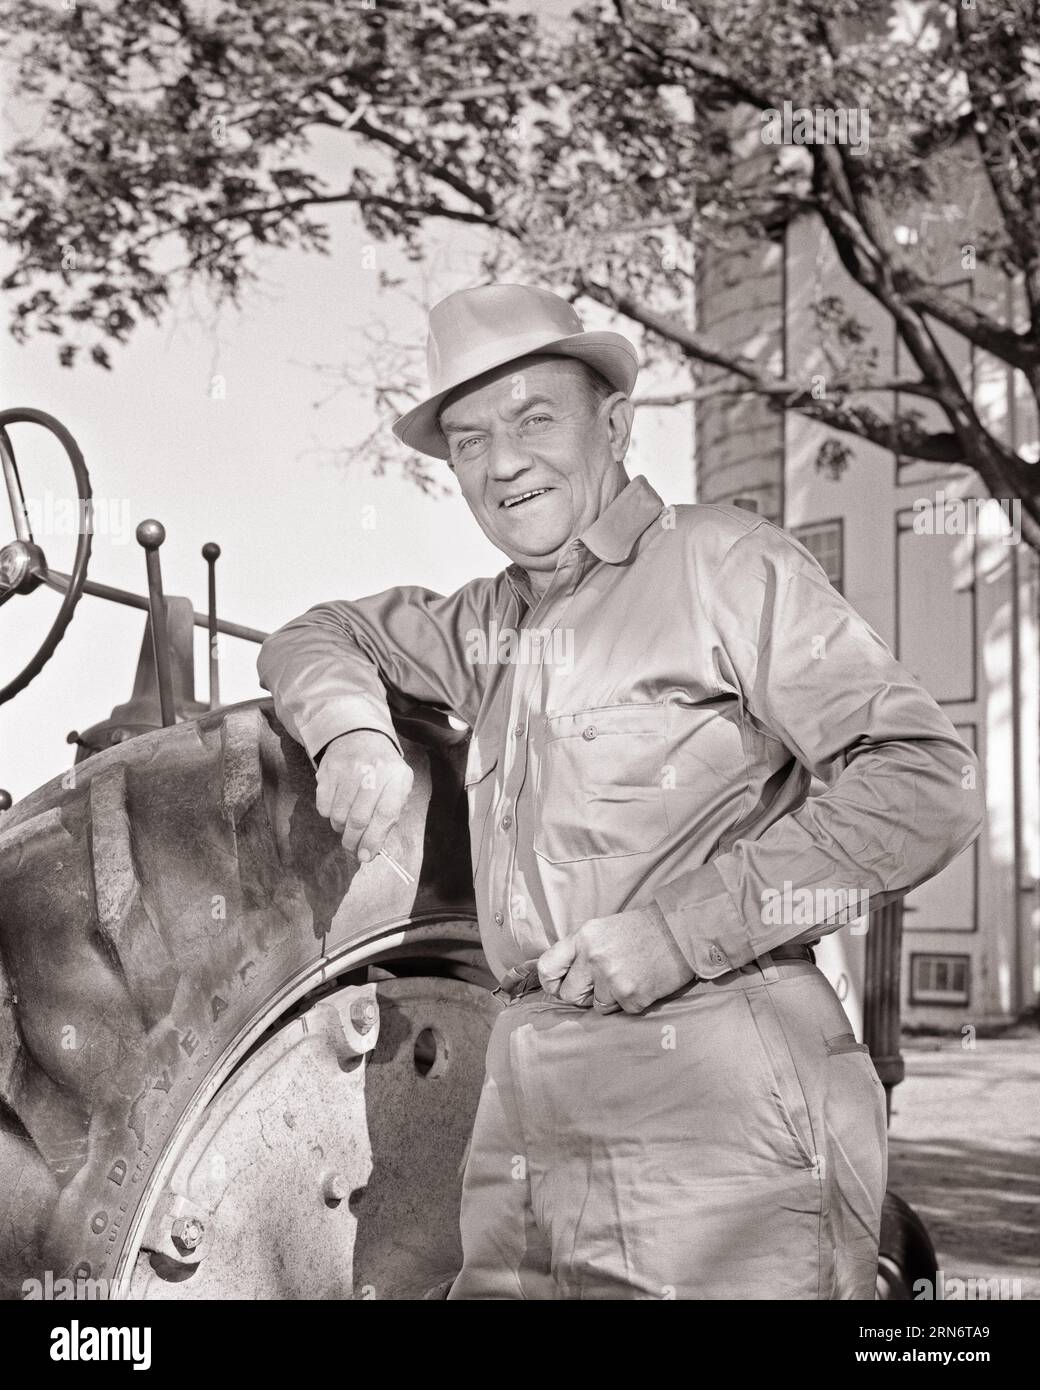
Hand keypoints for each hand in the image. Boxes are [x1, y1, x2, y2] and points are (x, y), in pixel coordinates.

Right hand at [315, 729, 412, 859]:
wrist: (359, 735)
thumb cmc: (382, 771)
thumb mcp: (397, 787)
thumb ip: (389, 817)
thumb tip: (370, 849)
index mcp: (396, 776)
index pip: (385, 814)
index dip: (374, 840)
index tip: (366, 856)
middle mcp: (373, 770)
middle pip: (358, 818)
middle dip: (354, 841)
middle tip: (353, 850)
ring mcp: (348, 768)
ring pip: (338, 815)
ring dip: (341, 828)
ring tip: (347, 824)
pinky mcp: (328, 769)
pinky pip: (323, 806)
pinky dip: (329, 815)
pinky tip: (338, 807)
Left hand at [537, 904, 696, 1014]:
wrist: (678, 931)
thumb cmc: (639, 931)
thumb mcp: (601, 930)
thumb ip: (578, 950)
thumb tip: (560, 978)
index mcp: (582, 938)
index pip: (547, 968)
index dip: (551, 984)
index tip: (559, 987)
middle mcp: (593, 957)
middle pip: (570, 995)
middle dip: (583, 995)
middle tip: (603, 984)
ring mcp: (612, 978)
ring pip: (597, 1006)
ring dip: (611, 998)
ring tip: (628, 977)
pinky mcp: (632, 995)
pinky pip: (621, 1011)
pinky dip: (632, 1002)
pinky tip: (642, 983)